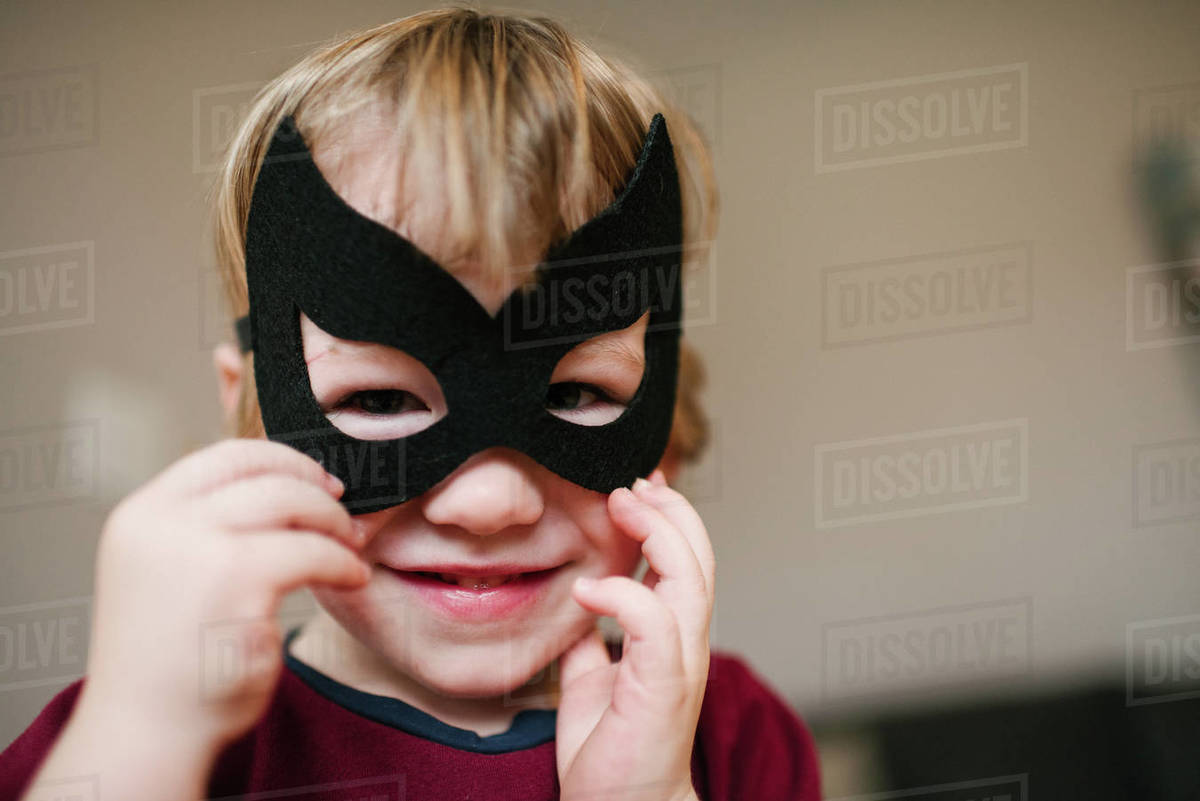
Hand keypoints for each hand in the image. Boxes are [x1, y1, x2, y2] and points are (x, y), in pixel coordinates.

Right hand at [76, 439, 369, 758]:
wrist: (145, 735)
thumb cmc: (169, 663)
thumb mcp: (168, 572)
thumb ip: (206, 529)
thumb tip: (287, 488)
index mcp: (142, 515)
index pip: (224, 457)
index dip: (282, 460)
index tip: (319, 480)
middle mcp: (163, 523)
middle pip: (265, 474)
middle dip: (317, 491)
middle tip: (345, 516)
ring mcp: (198, 550)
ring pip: (292, 503)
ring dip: (334, 525)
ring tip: (350, 549)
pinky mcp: (237, 584)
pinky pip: (313, 552)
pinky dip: (342, 562)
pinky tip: (352, 578)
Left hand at [556, 469, 714, 800]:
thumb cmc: (612, 754)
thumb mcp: (592, 681)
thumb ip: (591, 640)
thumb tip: (576, 604)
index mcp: (673, 638)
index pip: (687, 561)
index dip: (668, 518)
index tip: (638, 488)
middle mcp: (686, 643)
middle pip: (699, 556)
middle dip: (669, 509)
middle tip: (630, 484)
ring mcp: (680, 662)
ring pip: (691, 575)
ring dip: (657, 530)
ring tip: (621, 503)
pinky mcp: (663, 684)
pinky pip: (653, 622)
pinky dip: (622, 594)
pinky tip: (586, 588)